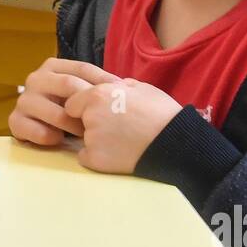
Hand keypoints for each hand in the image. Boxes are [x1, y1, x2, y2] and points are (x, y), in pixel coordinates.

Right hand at [8, 58, 120, 146]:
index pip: (82, 70)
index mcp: (52, 67)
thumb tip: (127, 84)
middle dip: (88, 106)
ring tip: (86, 135)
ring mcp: (24, 100)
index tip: (123, 95)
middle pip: (68, 87)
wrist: (40, 130)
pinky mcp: (15, 121)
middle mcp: (36, 79)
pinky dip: (51, 137)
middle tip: (105, 121)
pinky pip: (35, 130)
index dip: (105, 82)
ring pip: (55, 113)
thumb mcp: (84, 93)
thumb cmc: (69, 109)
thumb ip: (99, 86)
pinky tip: (60, 140)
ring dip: (74, 126)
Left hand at [64, 78, 181, 173]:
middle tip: (113, 128)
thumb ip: (118, 87)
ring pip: (83, 139)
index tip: (99, 113)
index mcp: (97, 95)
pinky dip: (96, 157)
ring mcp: (91, 139)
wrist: (174, 141)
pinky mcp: (95, 159)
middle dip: (89, 123)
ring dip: (95, 140)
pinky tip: (115, 155)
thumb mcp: (140, 88)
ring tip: (120, 142)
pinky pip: (86, 157)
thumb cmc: (160, 111)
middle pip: (78, 120)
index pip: (72, 102)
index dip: (84, 107)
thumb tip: (112, 86)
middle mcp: (89, 116)